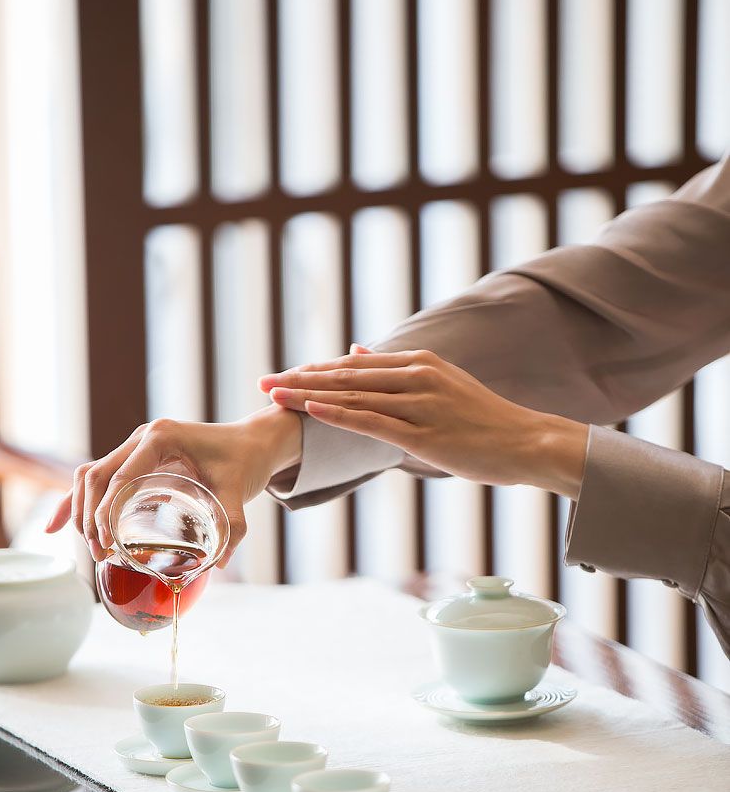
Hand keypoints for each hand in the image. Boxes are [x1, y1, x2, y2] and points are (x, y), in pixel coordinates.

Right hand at [45, 407, 301, 561]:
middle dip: (90, 517)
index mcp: (161, 437)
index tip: (106, 543)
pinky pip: (96, 477)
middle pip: (96, 475)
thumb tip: (219, 563)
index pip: (120, 475)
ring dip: (80, 511)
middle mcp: (142, 437)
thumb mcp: (239, 491)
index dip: (106, 511)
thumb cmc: (244, 461)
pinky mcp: (134, 459)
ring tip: (91, 549)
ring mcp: (135, 446)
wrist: (251, 443)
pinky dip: (76, 501)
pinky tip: (56, 526)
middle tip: (100, 554)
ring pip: (90, 476)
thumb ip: (232, 523)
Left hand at [260, 349, 586, 497]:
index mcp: (419, 363)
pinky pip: (374, 422)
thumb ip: (396, 370)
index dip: (314, 370)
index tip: (282, 374)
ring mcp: (421, 404)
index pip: (354, 365)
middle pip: (345, 376)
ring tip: (274, 396)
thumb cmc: (484, 421)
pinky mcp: (425, 434)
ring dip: (309, 395)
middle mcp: (417, 376)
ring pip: (354, 396)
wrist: (528, 441)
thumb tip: (356, 350)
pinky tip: (312, 413)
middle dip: (300, 379)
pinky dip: (340, 415)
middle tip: (262, 381)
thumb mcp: (441, 384)